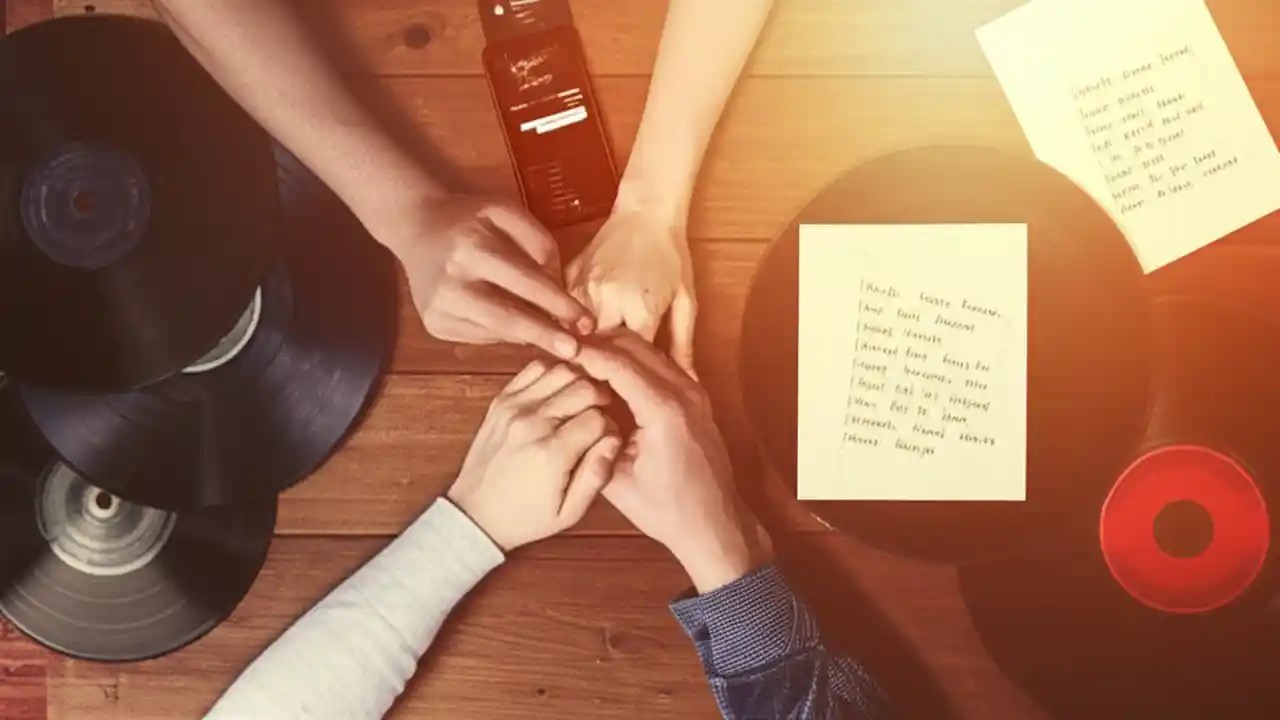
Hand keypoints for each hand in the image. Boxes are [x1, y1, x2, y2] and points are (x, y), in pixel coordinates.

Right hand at [376, 194, 594, 358]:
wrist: (416, 227)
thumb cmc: (470, 219)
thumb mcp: (506, 212)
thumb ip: (539, 243)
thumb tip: (560, 289)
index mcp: (472, 248)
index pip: (526, 284)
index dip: (559, 305)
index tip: (586, 322)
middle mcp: (451, 283)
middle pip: (509, 319)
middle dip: (546, 336)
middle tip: (575, 351)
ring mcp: (439, 309)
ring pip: (497, 332)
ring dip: (529, 335)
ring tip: (554, 336)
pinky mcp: (434, 325)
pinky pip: (482, 337)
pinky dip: (505, 333)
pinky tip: (514, 322)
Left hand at [447, 360, 620, 549]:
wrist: (475, 514)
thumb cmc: (524, 517)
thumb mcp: (568, 514)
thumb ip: (596, 476)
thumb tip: (615, 440)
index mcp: (550, 455)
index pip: (599, 419)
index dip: (611, 428)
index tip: (606, 439)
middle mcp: (531, 425)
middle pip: (585, 388)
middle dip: (601, 400)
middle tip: (600, 416)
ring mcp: (513, 408)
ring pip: (563, 371)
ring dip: (580, 382)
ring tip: (583, 402)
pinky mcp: (501, 400)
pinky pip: (535, 369)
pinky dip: (553, 373)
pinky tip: (559, 393)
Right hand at [565, 210, 697, 374]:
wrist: (647, 211)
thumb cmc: (671, 256)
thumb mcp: (685, 301)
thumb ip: (682, 345)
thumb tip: (687, 382)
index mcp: (642, 309)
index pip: (629, 361)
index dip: (629, 377)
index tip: (628, 391)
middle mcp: (609, 299)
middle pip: (597, 351)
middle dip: (601, 367)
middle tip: (603, 384)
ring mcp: (585, 287)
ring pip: (576, 332)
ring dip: (584, 346)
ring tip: (590, 360)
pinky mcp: (570, 276)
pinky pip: (563, 310)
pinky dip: (570, 323)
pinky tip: (578, 331)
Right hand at [574, 331, 768, 592]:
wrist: (715, 523)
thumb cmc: (668, 510)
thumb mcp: (617, 481)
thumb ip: (592, 441)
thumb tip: (569, 411)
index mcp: (664, 411)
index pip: (617, 363)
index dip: (584, 352)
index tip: (558, 349)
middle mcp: (684, 392)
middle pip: (633, 345)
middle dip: (597, 342)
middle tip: (565, 351)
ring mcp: (694, 390)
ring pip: (648, 349)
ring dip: (615, 348)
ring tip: (582, 358)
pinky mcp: (696, 396)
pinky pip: (661, 362)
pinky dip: (634, 359)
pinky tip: (610, 371)